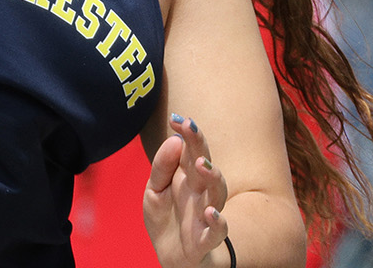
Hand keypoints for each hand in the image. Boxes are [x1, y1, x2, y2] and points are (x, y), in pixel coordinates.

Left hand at [144, 113, 230, 267]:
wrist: (173, 259)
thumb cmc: (167, 221)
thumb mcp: (155, 191)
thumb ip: (162, 166)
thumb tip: (174, 140)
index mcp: (189, 179)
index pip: (192, 151)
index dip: (188, 134)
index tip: (177, 117)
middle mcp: (201, 194)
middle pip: (205, 165)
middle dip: (199, 145)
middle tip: (190, 127)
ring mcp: (205, 216)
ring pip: (216, 193)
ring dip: (212, 177)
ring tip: (200, 164)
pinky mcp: (205, 241)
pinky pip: (216, 232)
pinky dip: (217, 222)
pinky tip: (211, 212)